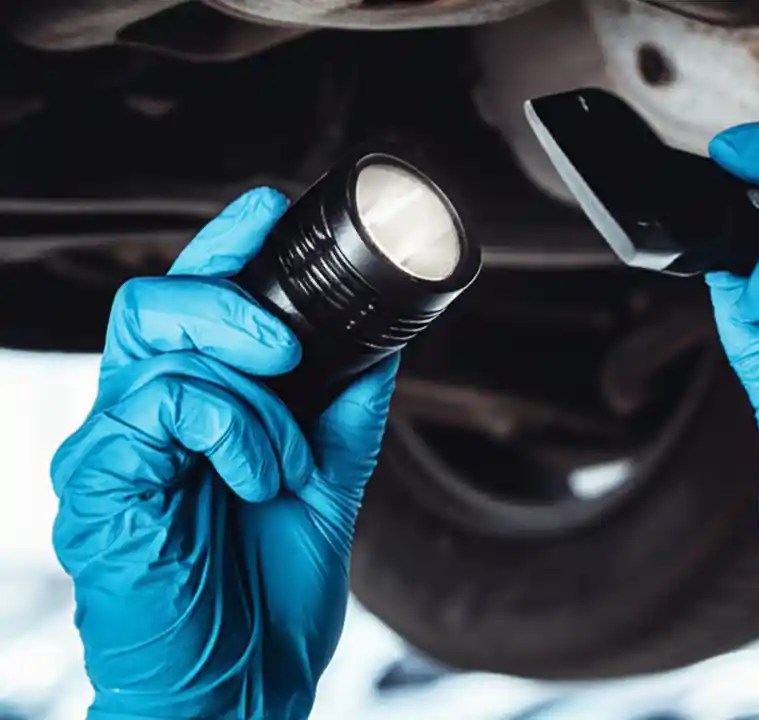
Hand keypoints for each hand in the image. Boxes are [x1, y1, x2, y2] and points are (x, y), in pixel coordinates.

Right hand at [50, 188, 398, 718]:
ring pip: (158, 339)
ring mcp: (115, 451)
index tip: (272, 208)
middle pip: (155, 301)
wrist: (243, 689)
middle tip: (291, 343)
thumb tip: (381, 343)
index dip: (225, 247)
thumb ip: (341, 409)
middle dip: (232, 293)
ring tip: (289, 453)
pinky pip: (164, 405)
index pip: (191, 307)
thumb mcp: (325, 482)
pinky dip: (237, 429)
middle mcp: (142, 423)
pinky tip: (263, 477)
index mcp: (190, 415)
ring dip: (253, 385)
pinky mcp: (102, 483)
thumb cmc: (267, 599)